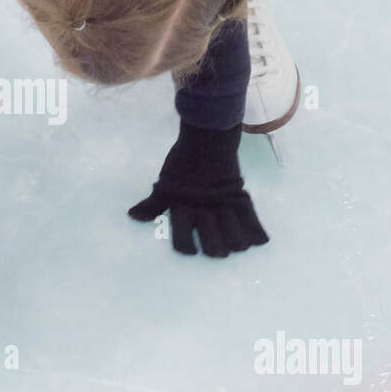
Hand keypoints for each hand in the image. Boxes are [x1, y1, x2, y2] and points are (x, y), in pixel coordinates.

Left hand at [128, 122, 267, 256]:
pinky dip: (257, 235)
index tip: (190, 248)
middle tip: (217, 246)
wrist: (208, 140)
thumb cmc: (182, 163)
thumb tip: (133, 216)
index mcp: (183, 210)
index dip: (187, 249)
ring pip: (236, 242)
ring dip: (236, 245)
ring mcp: (225, 207)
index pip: (183, 243)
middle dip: (216, 252)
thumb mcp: (165, 184)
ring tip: (235, 242)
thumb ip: (153, 205)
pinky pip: (254, 224)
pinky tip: (255, 239)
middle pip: (214, 249)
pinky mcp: (242, 200)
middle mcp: (204, 212)